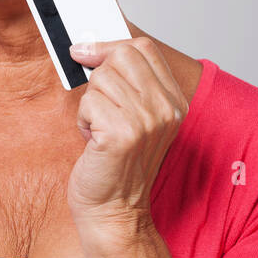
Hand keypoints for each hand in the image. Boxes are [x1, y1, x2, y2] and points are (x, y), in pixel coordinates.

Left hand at [65, 37, 189, 242]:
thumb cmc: (115, 166)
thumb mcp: (131, 118)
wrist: (114, 211)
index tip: (87, 52)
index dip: (110, 45)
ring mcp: (148, 121)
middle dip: (98, 79)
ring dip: (89, 105)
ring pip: (101, 79)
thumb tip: (90, 47)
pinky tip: (94, 142)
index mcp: (174, 102)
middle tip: (99, 110)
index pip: (144, 48)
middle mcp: (166, 109)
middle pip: (122, 56)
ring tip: (100, 131)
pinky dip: (83, 121)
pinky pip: (88, 103)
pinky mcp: (123, 134)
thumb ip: (125, 84)